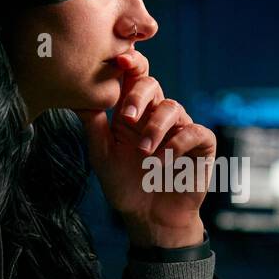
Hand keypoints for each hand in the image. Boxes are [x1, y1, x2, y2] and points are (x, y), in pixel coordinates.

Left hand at [74, 50, 215, 247]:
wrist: (149, 218)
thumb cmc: (125, 186)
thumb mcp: (102, 155)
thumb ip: (93, 125)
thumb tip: (77, 95)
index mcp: (133, 112)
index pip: (132, 78)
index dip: (129, 63)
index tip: (119, 60)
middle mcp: (156, 115)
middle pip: (152, 84)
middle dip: (139, 95)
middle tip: (127, 116)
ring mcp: (180, 128)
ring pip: (172, 108)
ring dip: (155, 127)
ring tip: (144, 152)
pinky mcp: (200, 146)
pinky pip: (195, 132)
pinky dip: (180, 142)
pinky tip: (165, 158)